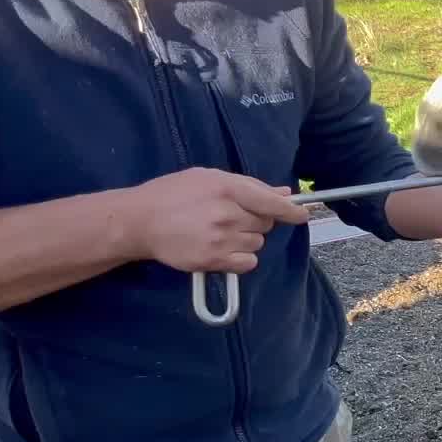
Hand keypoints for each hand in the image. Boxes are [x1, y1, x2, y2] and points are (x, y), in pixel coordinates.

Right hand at [124, 167, 309, 272]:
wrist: (139, 221)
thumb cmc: (172, 194)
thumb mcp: (208, 178)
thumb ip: (248, 185)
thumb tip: (284, 193)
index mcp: (227, 188)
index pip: (271, 202)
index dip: (291, 210)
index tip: (302, 214)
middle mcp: (227, 214)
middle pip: (266, 223)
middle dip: (256, 221)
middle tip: (232, 217)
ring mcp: (221, 239)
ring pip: (257, 244)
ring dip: (247, 239)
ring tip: (221, 232)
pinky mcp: (214, 261)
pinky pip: (248, 263)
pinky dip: (242, 258)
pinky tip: (223, 249)